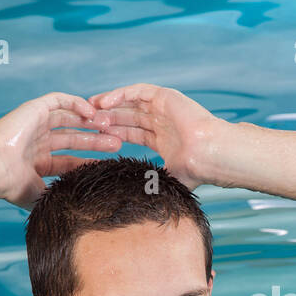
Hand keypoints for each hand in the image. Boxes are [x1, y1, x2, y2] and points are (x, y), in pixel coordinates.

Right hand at [0, 91, 121, 208]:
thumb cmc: (12, 186)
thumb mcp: (41, 197)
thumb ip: (58, 198)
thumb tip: (77, 214)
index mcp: (37, 162)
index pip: (70, 160)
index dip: (90, 160)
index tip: (111, 163)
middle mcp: (36, 142)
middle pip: (73, 139)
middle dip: (95, 141)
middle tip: (118, 143)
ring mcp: (35, 125)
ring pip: (69, 119)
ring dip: (90, 123)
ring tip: (110, 127)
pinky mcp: (34, 109)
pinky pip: (59, 100)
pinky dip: (76, 103)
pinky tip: (92, 112)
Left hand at [87, 83, 226, 189]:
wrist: (209, 156)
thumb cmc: (194, 171)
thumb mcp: (167, 180)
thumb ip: (152, 184)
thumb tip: (136, 203)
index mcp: (163, 139)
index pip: (132, 133)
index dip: (112, 134)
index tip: (93, 138)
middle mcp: (163, 121)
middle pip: (128, 117)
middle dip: (107, 119)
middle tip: (86, 123)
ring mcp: (164, 108)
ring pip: (130, 102)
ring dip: (110, 106)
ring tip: (90, 110)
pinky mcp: (165, 96)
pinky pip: (137, 92)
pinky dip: (119, 95)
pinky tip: (103, 102)